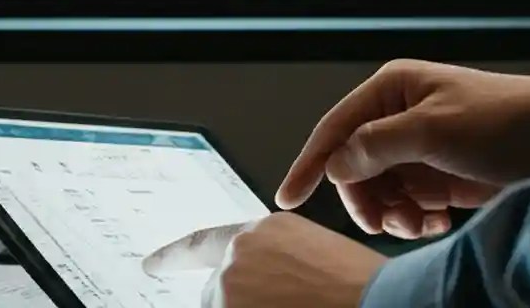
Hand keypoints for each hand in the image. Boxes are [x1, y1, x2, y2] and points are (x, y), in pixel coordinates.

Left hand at [143, 213, 386, 307]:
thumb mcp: (315, 257)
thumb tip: (260, 283)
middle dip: (241, 303)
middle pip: (217, 291)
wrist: (379, 302)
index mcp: (264, 230)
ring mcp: (230, 286)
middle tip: (289, 303)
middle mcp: (239, 252)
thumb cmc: (362, 288)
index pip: (202, 243)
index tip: (150, 264)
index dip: (173, 256)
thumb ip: (274, 263)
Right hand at [276, 60, 529, 239]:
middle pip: (353, 167)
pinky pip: (404, 203)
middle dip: (365, 199)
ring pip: (377, 190)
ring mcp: (417, 147)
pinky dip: (413, 219)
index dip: (309, 164)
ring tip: (420, 225)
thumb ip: (377, 144)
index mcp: (392, 89)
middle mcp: (399, 116)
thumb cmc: (503, 121)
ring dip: (391, 214)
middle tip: (388, 223)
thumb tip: (336, 165)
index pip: (335, 129)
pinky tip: (438, 222)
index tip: (287, 199)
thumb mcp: (434, 129)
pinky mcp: (437, 175)